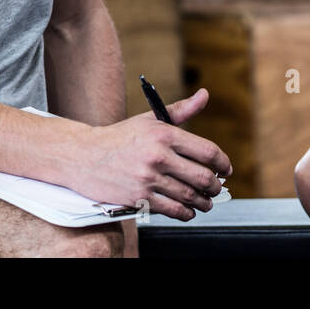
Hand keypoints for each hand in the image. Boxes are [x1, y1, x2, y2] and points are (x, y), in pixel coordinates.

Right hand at [64, 88, 232, 220]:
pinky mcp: (139, 197)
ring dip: (204, 202)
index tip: (226, 169)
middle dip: (215, 186)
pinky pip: (172, 210)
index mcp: (164, 134)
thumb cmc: (120, 136)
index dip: (223, 163)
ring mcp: (148, 178)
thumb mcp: (150, 119)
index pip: (207, 151)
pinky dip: (186, 213)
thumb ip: (181, 110)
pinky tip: (189, 210)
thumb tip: (205, 95)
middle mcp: (158, 156)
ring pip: (189, 196)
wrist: (83, 156)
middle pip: (202, 177)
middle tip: (217, 189)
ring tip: (206, 202)